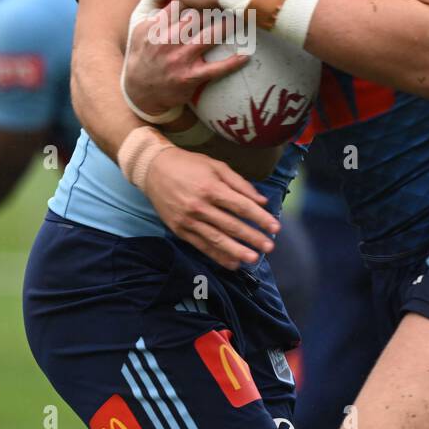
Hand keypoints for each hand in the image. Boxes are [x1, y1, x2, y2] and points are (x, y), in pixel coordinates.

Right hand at [124, 0, 247, 115]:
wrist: (138, 90)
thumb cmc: (142, 52)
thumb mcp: (137, 25)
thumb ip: (150, 2)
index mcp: (157, 26)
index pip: (179, 2)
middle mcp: (168, 41)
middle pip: (197, 16)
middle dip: (215, 5)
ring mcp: (180, 59)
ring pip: (208, 37)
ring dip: (228, 26)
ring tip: (243, 16)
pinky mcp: (190, 77)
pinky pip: (215, 69)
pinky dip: (231, 63)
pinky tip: (245, 55)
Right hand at [141, 146, 279, 269]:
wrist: (153, 169)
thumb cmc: (188, 164)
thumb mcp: (216, 166)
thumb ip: (240, 184)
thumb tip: (262, 200)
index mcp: (211, 188)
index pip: (241, 207)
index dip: (260, 218)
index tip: (275, 228)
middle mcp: (200, 206)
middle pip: (231, 226)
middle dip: (252, 238)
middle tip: (270, 247)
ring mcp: (188, 220)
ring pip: (216, 239)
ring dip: (236, 251)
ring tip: (253, 259)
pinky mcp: (180, 230)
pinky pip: (201, 246)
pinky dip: (217, 256)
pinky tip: (231, 263)